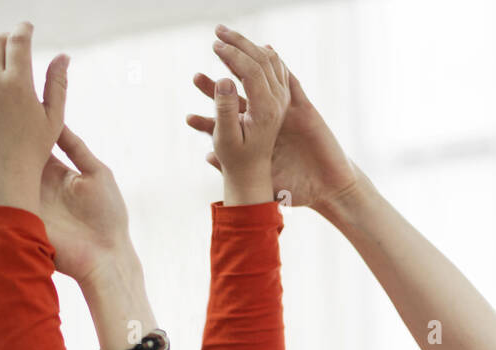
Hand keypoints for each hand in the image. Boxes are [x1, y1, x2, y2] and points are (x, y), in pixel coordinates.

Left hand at [0, 22, 67, 214]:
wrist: (4, 182)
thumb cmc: (34, 153)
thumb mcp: (53, 119)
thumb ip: (58, 84)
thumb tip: (63, 55)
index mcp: (18, 83)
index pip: (18, 41)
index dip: (23, 29)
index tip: (26, 27)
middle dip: (3, 38)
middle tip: (10, 42)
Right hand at [0, 126, 131, 279]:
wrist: (106, 255)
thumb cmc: (108, 214)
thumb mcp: (96, 173)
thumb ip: (75, 147)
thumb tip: (58, 118)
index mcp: (53, 169)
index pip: (25, 141)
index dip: (7, 124)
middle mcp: (35, 183)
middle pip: (3, 155)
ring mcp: (25, 201)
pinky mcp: (19, 220)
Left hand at [187, 27, 358, 210]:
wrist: (328, 189)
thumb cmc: (296, 190)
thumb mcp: (257, 181)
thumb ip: (238, 169)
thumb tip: (206, 156)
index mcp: (255, 133)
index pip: (229, 111)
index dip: (211, 97)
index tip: (192, 90)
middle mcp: (267, 118)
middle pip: (241, 88)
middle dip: (222, 74)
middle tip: (196, 71)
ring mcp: (287, 113)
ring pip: (264, 79)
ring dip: (245, 62)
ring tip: (227, 47)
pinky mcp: (305, 111)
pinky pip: (292, 84)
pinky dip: (281, 68)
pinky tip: (267, 51)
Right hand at [193, 26, 288, 183]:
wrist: (252, 172)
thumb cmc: (234, 158)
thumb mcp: (225, 139)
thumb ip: (225, 110)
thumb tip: (224, 80)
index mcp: (265, 110)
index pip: (251, 71)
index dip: (232, 55)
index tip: (214, 45)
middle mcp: (277, 102)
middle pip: (262, 60)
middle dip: (239, 43)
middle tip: (217, 32)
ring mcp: (281, 99)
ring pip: (270, 61)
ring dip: (249, 45)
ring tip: (227, 37)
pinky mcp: (279, 99)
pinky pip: (275, 69)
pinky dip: (261, 55)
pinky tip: (250, 48)